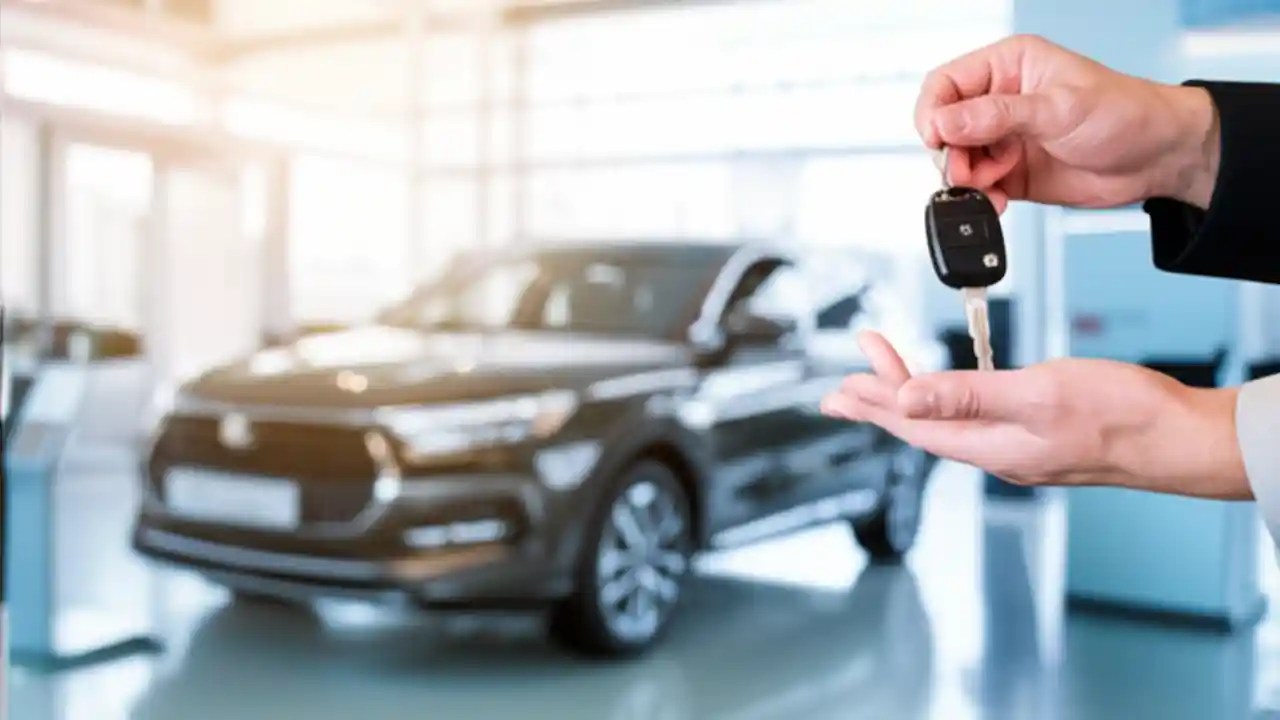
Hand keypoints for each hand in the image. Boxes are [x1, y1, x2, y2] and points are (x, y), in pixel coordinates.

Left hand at [822, 332, 1248, 499]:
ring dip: (909, 401)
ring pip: (946, 425)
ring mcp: (1018, 450)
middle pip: (922, 427)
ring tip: (877, 386)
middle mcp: (998, 455)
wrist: (1180, 439)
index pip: (912, 425)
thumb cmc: (1122, 416)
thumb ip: (967, 394)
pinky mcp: (1038, 440)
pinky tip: (946, 397)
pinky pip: (973, 423)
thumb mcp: (1037, 393)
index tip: (842, 381)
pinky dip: (947, 402)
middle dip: (878, 402)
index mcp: (990, 447)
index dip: (873, 402)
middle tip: (839, 389)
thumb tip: (905, 400)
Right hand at [917, 34, 1219, 211]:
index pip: (946, 84)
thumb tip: (946, 121)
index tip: (938, 139)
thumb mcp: (1059, 108)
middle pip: (945, 127)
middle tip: (967, 172)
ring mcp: (1004, 139)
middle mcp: (1000, 101)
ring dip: (965, 180)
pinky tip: (998, 201)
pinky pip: (977, 187)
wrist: (1159, 158)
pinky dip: (980, 199)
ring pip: (956, 161)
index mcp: (1009, 67)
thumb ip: (998, 115)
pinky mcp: (1011, 173)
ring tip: (992, 187)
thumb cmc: (1125, 113)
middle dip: (950, 153)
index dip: (933, 112)